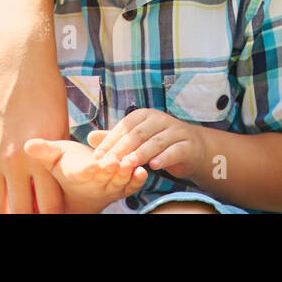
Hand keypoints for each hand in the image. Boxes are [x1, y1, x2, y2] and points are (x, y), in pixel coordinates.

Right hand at [0, 51, 67, 212]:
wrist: (16, 64)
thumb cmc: (46, 91)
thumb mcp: (60, 125)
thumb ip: (56, 157)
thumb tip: (56, 184)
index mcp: (43, 154)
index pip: (48, 204)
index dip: (53, 214)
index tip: (56, 214)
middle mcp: (14, 159)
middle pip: (20, 210)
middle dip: (31, 216)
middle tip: (36, 214)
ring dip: (6, 211)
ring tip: (15, 210)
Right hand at [24, 137, 147, 214]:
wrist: (81, 187)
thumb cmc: (67, 165)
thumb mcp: (55, 156)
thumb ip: (45, 151)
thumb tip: (27, 144)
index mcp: (76, 175)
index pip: (81, 173)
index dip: (87, 170)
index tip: (92, 166)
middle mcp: (94, 184)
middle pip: (103, 178)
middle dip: (110, 171)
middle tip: (117, 163)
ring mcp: (110, 187)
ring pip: (119, 182)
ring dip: (126, 175)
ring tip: (131, 164)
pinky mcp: (124, 186)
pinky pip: (132, 185)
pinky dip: (138, 180)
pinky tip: (144, 172)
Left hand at [87, 109, 208, 179]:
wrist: (191, 147)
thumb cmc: (158, 142)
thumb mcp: (136, 139)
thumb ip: (115, 139)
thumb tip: (90, 136)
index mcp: (145, 115)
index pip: (125, 126)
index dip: (110, 141)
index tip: (98, 157)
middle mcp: (160, 119)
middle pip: (139, 134)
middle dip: (123, 149)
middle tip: (110, 163)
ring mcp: (176, 131)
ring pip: (156, 142)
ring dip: (142, 154)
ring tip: (129, 164)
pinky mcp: (188, 145)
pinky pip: (175, 150)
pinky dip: (165, 158)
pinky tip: (155, 165)